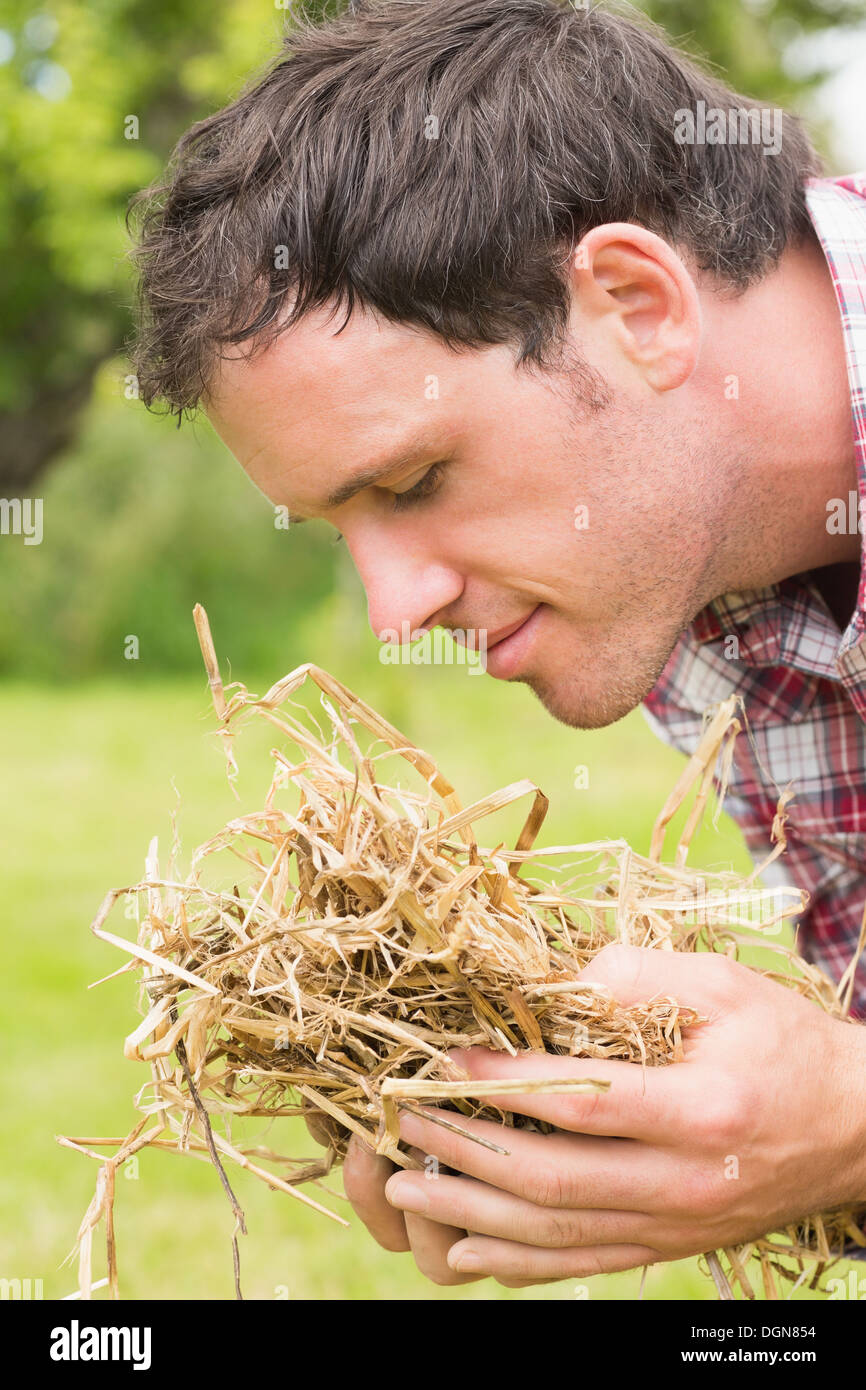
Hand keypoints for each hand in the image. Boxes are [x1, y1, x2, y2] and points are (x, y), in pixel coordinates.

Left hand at [364, 943, 865, 1286]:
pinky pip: (579, 1264)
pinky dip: (515, 1262)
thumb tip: (549, 982)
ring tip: (408, 1181)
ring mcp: (674, 1225)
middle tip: (405, 1118)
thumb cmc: (783, 1044)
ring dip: (472, 1209)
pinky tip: (464, 1249)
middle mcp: (684, 1180)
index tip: (447, 1059)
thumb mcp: (723, 987)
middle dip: (466, 1148)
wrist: (851, 1126)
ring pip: (556, 1231)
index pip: (583, 1101)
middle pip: (554, 1177)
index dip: (506, 1082)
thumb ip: (634, 979)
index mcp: (700, 1109)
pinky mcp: (667, 1245)